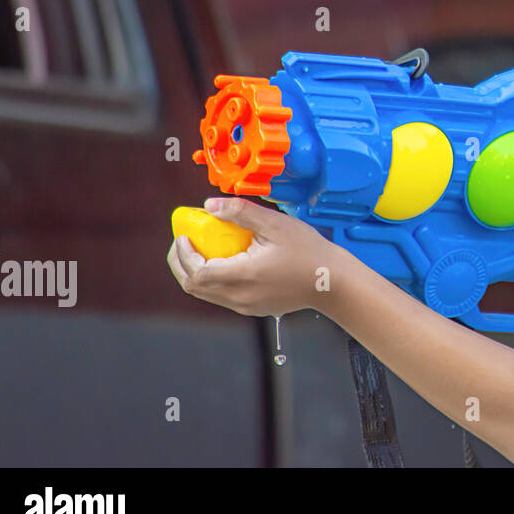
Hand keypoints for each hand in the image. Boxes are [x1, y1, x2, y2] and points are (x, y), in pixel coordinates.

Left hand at [166, 197, 339, 316]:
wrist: (332, 281)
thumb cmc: (308, 251)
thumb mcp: (275, 224)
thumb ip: (241, 212)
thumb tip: (211, 205)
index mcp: (243, 276)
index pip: (197, 272)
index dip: (183, 255)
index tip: (183, 237)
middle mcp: (240, 297)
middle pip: (194, 287)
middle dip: (180, 265)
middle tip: (182, 244)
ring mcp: (246, 306)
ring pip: (207, 294)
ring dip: (195, 274)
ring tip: (199, 252)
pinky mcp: (254, 309)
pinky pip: (223, 297)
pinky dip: (213, 281)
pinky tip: (223, 262)